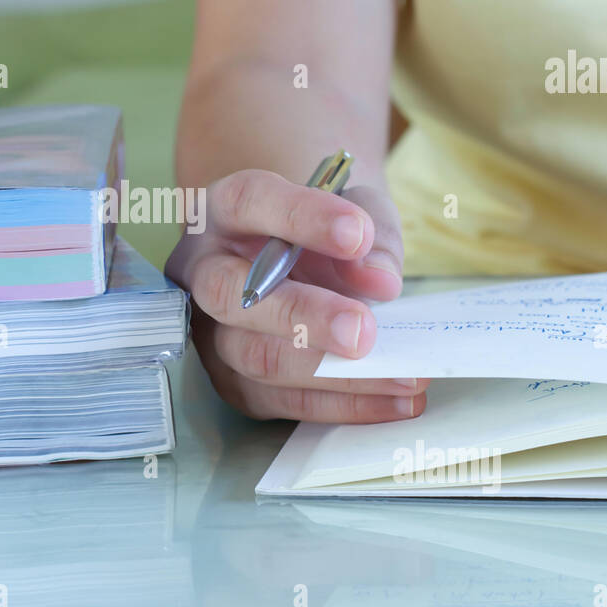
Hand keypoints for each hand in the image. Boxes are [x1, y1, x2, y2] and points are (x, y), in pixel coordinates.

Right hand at [165, 169, 426, 422]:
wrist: (302, 268)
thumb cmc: (323, 235)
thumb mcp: (355, 213)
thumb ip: (371, 236)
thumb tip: (381, 282)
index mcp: (224, 211)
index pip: (248, 203)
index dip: (300, 217)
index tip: (357, 234)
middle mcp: (202, 269)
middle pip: (231, 294)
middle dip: (302, 315)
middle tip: (364, 331)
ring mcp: (210, 331)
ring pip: (255, 357)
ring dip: (333, 374)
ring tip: (404, 376)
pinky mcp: (233, 381)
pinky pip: (282, 401)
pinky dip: (344, 404)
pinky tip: (395, 400)